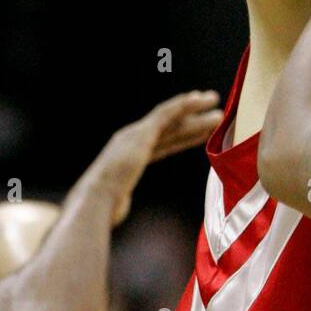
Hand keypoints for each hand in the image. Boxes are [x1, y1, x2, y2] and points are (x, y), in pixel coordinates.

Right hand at [91, 90, 222, 225]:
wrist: (96, 199)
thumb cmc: (105, 206)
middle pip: (171, 128)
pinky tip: (199, 98)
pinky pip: (167, 114)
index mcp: (130, 155)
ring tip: (214, 99)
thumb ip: (119, 199)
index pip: (164, 142)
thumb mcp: (116, 200)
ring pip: (173, 118)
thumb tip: (116, 212)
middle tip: (213, 108)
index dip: (184, 135)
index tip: (200, 131)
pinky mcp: (142, 133)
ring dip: (195, 109)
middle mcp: (133, 140)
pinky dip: (184, 104)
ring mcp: (136, 134)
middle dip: (193, 118)